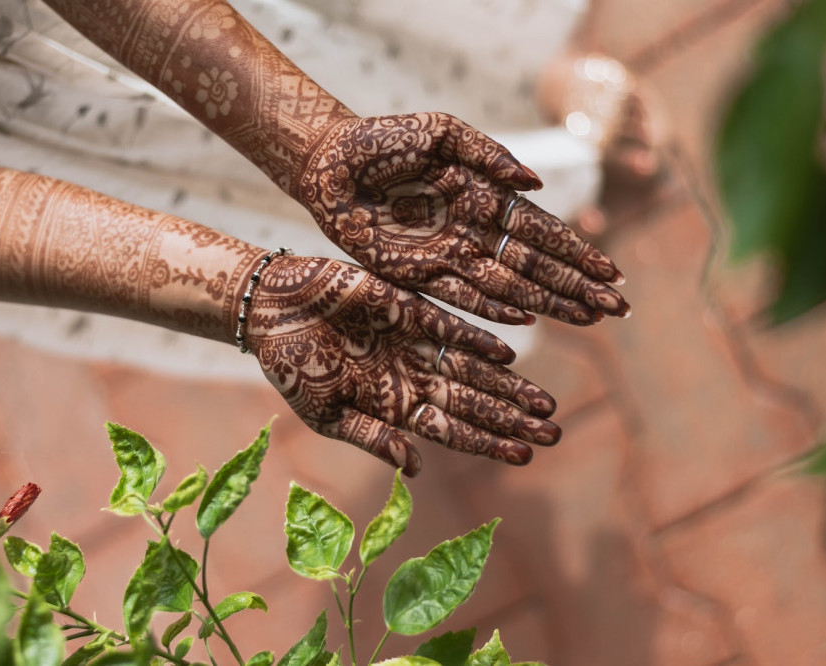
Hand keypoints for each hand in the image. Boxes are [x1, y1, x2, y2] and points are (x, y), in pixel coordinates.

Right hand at [245, 256, 560, 475]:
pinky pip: (450, 326)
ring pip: (472, 369)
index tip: (526, 455)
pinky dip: (477, 338)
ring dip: (508, 384)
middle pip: (474, 403)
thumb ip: (371, 437)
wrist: (271, 313)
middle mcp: (412, 377)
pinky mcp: (407, 309)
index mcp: (393, 407)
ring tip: (544, 401)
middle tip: (554, 430)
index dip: (489, 444)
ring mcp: (413, 344)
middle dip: (513, 418)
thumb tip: (416, 469)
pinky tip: (508, 351)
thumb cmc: (291, 369)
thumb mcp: (326, 414)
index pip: (453, 431)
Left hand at [295, 113, 629, 324]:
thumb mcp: (443, 133)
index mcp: (486, 195)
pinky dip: (495, 309)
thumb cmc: (384, 138)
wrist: (330, 162)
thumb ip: (490, 155)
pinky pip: (463, 298)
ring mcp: (449, 256)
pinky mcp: (417, 275)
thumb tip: (536, 184)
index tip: (613, 273)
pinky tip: (529, 317)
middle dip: (577, 285)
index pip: (543, 230)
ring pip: (509, 286)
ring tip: (588, 317)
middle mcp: (474, 231)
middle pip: (536, 265)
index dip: (578, 252)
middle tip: (616, 307)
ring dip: (549, 302)